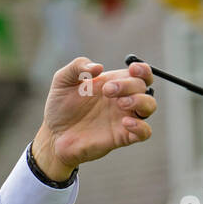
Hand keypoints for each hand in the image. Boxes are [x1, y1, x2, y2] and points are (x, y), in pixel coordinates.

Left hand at [31, 57, 156, 179]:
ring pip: (149, 107)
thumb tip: (98, 67)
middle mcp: (122, 100)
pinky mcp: (121, 137)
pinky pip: (144, 133)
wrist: (53, 135)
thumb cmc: (59, 107)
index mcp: (114, 83)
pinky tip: (126, 123)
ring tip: (120, 103)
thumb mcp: (63, 80)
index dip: (143, 69)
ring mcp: (123, 118)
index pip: (140, 73)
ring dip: (140, 101)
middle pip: (143, 87)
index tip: (132, 68)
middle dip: (129, 85)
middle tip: (107, 90)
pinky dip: (141, 127)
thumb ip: (78, 66)